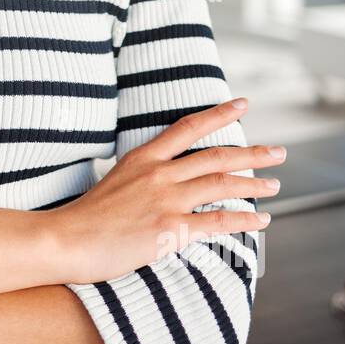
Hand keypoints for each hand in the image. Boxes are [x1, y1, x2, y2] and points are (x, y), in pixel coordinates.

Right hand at [53, 97, 283, 284]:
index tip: (242, 104)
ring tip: (274, 185)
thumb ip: (139, 178)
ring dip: (254, 184)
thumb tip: (158, 183)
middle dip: (252, 152)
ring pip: (222, 185)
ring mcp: (165, 199)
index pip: (187, 128)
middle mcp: (159, 174)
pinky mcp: (170, 228)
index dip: (218, 114)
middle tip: (278, 152)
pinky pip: (218, 221)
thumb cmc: (83, 218)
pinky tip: (262, 220)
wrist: (65, 239)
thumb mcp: (112, 183)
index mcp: (143, 158)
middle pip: (216, 156)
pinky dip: (245, 220)